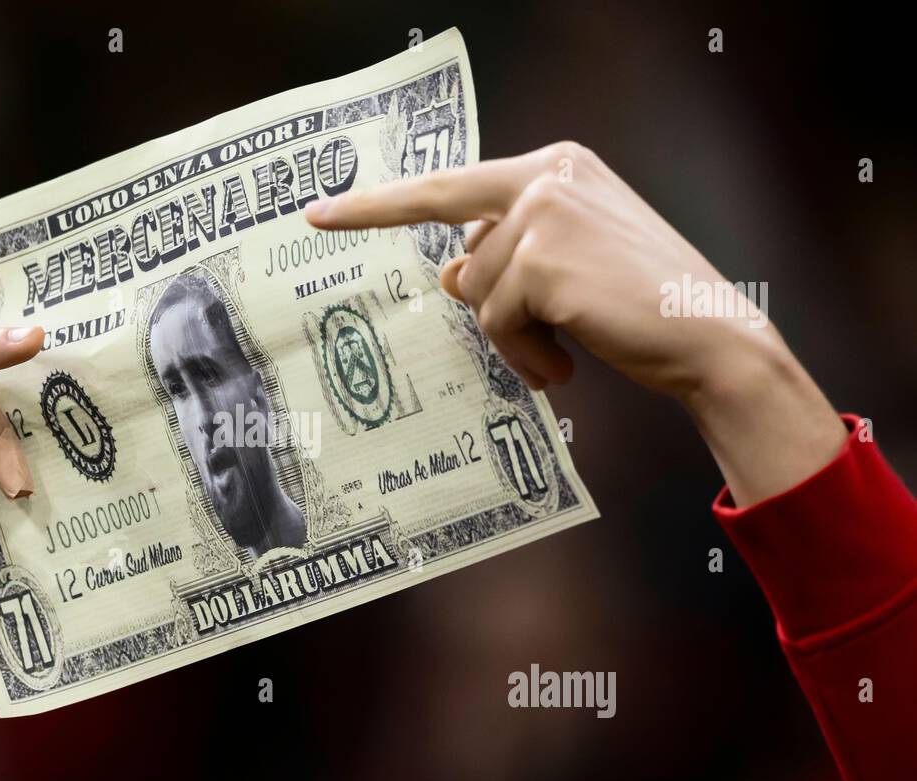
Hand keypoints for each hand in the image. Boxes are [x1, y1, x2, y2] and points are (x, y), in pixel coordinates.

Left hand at [305, 141, 844, 505]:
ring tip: (562, 353)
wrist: (709, 336)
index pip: (452, 185)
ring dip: (512, 337)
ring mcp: (545, 212)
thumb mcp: (567, 273)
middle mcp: (548, 175)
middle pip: (460, 247)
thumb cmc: (641, 307)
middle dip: (471, 298)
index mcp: (558, 167)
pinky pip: (497, 320)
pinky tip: (567, 364)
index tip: (319, 210)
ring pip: (477, 291)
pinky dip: (524, 353)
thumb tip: (448, 273)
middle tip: (356, 247)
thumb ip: (509, 259)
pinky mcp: (543, 259)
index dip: (381, 204)